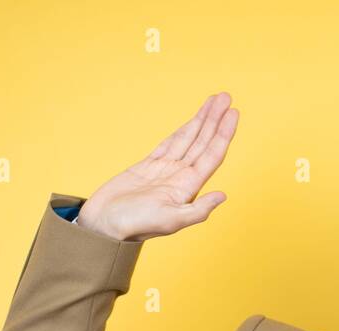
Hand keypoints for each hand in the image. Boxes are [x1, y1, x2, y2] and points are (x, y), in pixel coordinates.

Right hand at [76, 92, 239, 241]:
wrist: (104, 225)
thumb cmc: (134, 226)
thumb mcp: (169, 221)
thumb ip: (197, 211)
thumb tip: (222, 195)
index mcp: (188, 188)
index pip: (212, 155)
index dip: (224, 134)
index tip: (234, 113)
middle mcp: (180, 177)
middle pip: (203, 142)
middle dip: (215, 120)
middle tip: (226, 96)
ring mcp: (165, 170)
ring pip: (188, 139)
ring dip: (202, 120)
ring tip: (215, 100)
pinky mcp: (148, 166)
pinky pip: (170, 143)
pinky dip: (182, 130)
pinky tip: (192, 121)